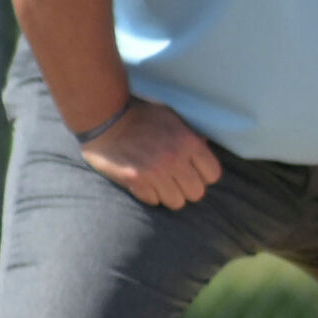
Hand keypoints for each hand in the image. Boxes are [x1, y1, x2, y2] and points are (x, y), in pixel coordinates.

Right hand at [80, 99, 222, 208]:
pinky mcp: (135, 181)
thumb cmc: (140, 115)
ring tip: (159, 182)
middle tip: (175, 180)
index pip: (213, 175)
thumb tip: (206, 148)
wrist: (104, 117)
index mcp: (188, 142)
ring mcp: (155, 172)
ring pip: (176, 202)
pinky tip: (143, 182)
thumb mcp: (172, 117)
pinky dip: (149, 195)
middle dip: (187, 188)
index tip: (193, 172)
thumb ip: (191, 135)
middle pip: (197, 193)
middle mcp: (175, 159)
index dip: (204, 175)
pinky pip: (153, 201)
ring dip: (169, 194)